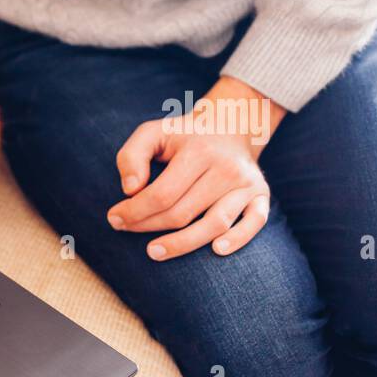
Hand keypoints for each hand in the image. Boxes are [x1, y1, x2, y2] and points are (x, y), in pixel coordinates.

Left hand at [107, 77, 285, 260]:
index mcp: (199, 152)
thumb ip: (132, 156)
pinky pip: (254, 223)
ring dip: (182, 244)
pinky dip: (238, 239)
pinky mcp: (261, 195)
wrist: (231, 125)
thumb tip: (130, 190)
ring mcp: (246, 183)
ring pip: (214, 224)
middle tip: (126, 230)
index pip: (161, 194)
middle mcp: (227, 168)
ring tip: (154, 252)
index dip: (134, 211)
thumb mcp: (153, 133)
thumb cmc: (184, 136)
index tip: (115, 218)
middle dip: (149, 226)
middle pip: (182, 213)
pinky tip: (215, 250)